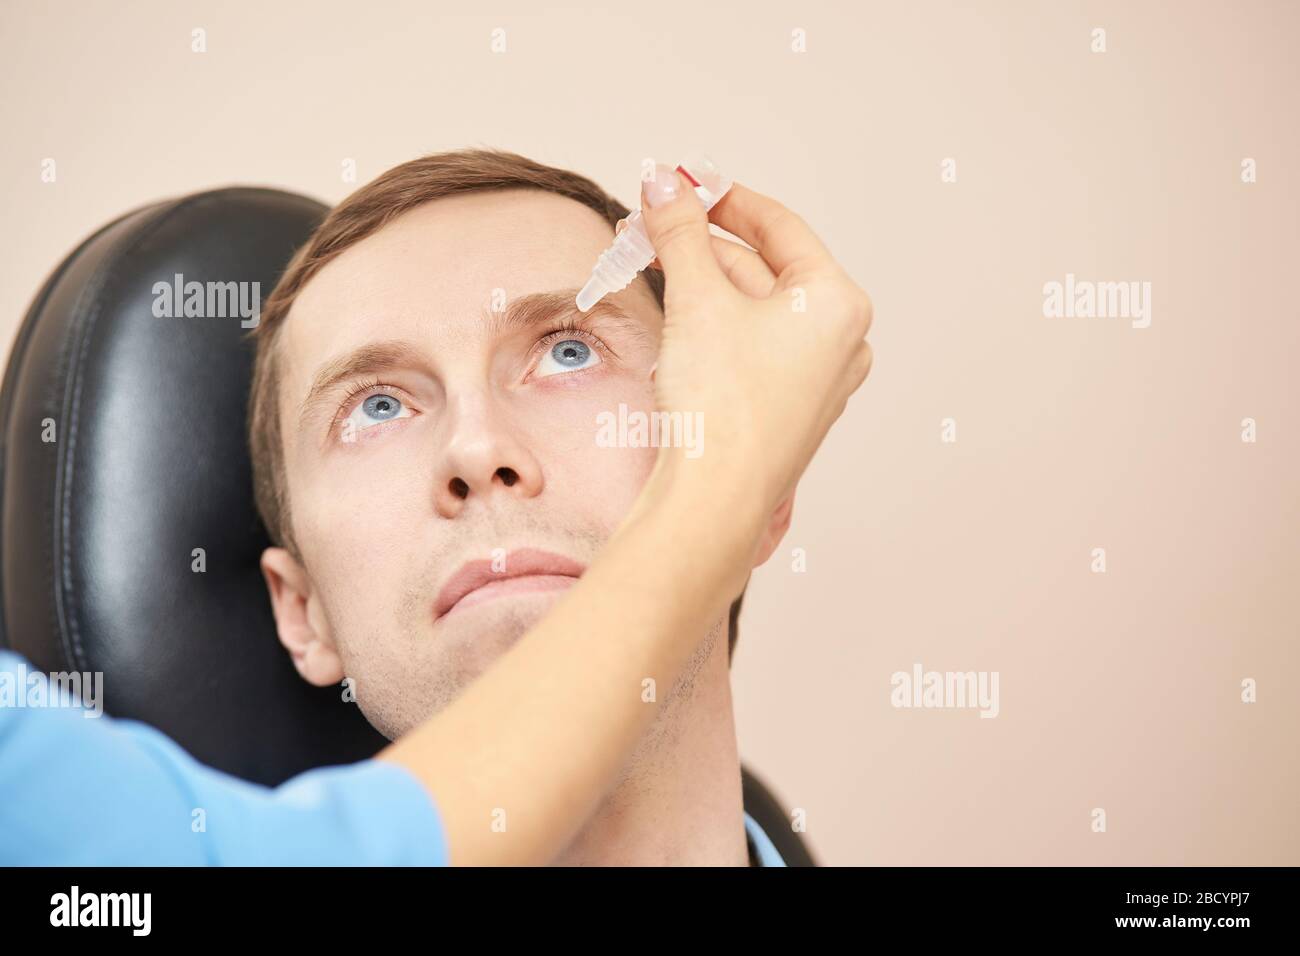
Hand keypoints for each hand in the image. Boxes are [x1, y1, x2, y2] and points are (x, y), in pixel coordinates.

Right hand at [634, 165, 873, 535]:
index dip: (724, 198)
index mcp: (838, 302)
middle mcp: (841, 340)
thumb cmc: (722, 405)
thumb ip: (680, 232)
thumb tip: (663, 182)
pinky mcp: (789, 411)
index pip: (779, 226)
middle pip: (766, 268)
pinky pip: (754, 349)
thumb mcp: (695, 298)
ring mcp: (818, 380)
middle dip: (705, 244)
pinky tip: (678, 319)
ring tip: (653, 264)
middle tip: (653, 223)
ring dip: (704, 283)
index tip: (683, 182)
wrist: (714, 500)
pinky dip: (716, 325)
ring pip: (756, 310)